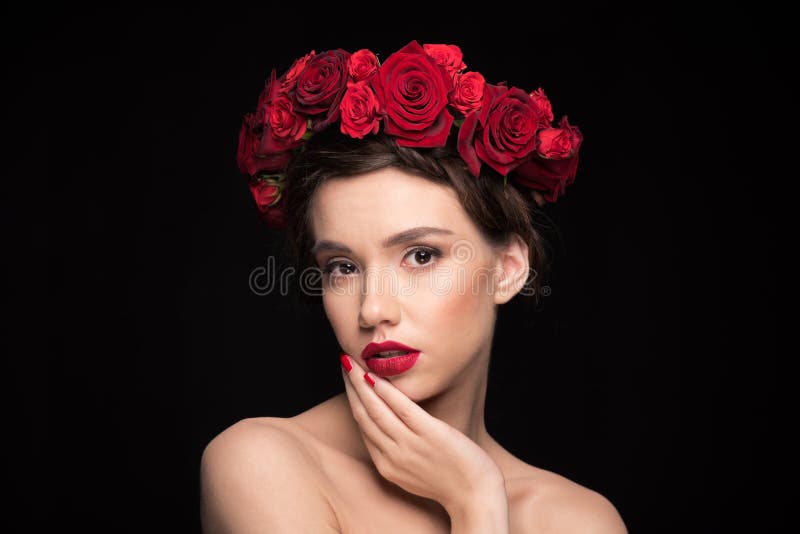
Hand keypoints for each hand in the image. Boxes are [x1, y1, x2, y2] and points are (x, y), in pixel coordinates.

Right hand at [339, 354, 505, 513]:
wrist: (474, 496)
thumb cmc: (449, 482)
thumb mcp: (413, 473)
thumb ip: (398, 453)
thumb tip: (390, 429)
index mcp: (386, 465)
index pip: (362, 426)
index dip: (353, 399)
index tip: (349, 380)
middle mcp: (392, 455)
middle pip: (363, 414)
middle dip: (351, 386)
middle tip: (344, 363)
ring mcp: (410, 444)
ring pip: (376, 409)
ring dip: (361, 382)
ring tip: (353, 361)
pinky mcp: (429, 434)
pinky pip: (402, 409)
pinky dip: (386, 392)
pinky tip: (375, 376)